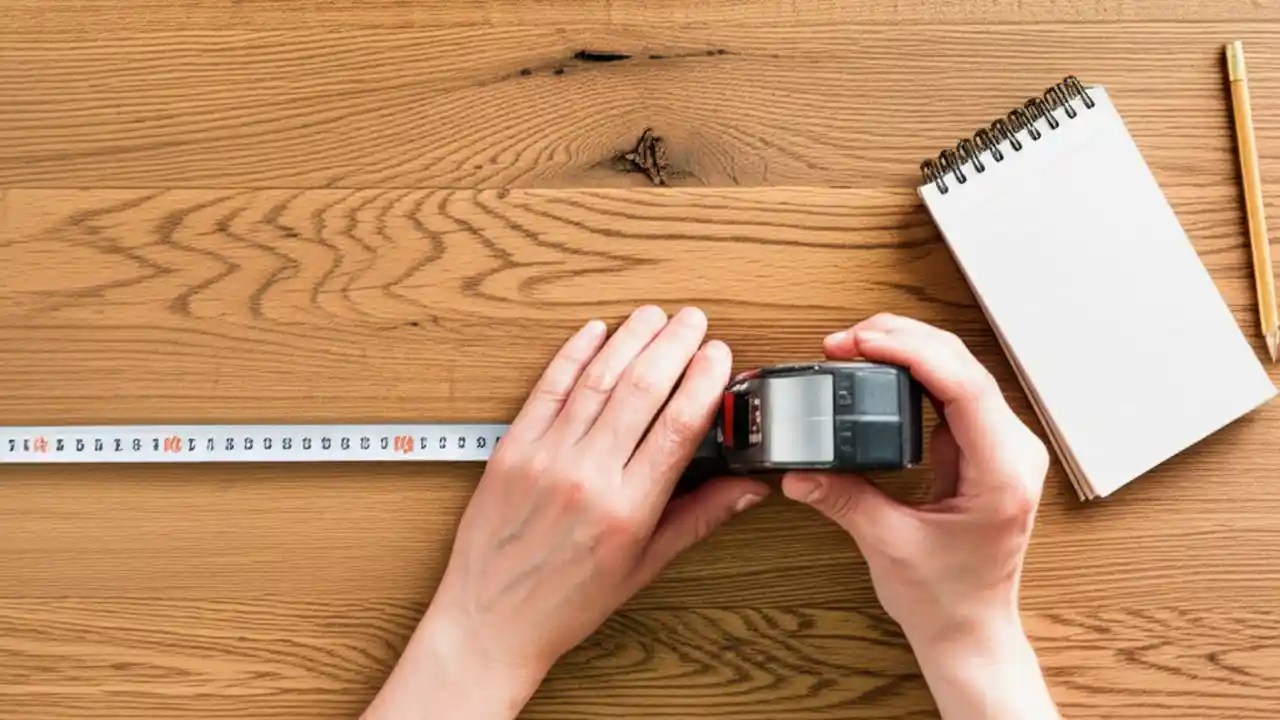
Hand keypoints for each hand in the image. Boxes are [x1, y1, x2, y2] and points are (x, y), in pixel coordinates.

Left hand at [364, 307, 768, 719]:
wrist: (491, 622)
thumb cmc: (565, 602)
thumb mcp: (644, 567)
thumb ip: (699, 518)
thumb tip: (748, 488)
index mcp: (627, 509)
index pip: (679, 426)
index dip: (705, 381)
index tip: (720, 356)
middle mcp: (586, 477)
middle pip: (642, 390)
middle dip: (675, 345)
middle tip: (695, 321)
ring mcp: (545, 458)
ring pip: (597, 380)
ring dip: (630, 339)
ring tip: (654, 317)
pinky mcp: (511, 449)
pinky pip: (547, 389)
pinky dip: (573, 355)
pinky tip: (594, 333)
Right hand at [782, 313, 1055, 718]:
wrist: (970, 629)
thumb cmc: (948, 599)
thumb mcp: (887, 545)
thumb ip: (843, 499)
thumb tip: (799, 470)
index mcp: (1002, 473)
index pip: (965, 388)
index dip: (912, 353)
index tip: (864, 343)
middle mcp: (1012, 451)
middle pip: (962, 366)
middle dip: (902, 340)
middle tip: (844, 340)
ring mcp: (1000, 446)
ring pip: (958, 370)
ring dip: (907, 349)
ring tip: (855, 345)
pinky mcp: (982, 447)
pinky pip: (952, 390)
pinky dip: (913, 370)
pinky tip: (879, 365)